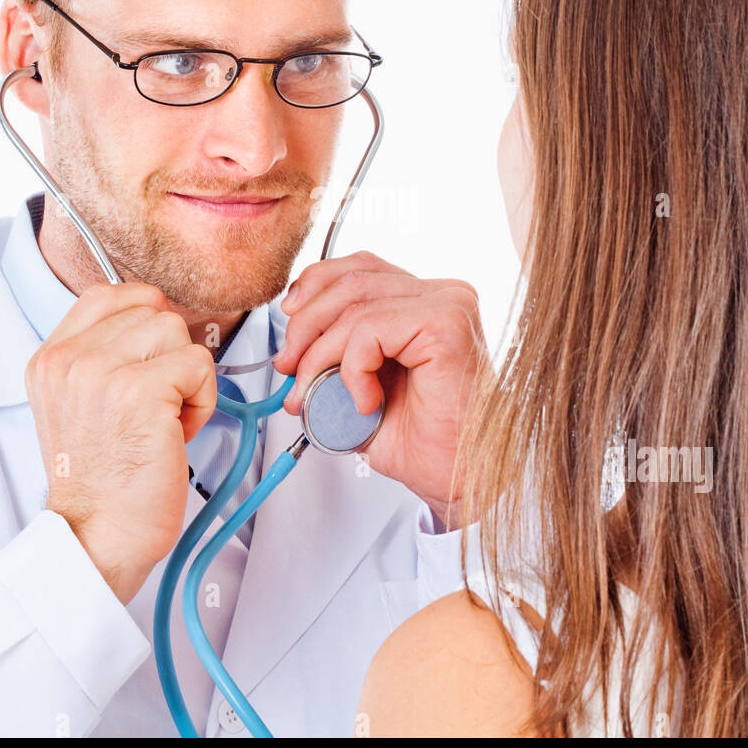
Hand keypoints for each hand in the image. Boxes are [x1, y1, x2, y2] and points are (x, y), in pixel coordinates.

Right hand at [25, 282, 216, 603]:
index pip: (110, 294)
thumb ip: (101, 355)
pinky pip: (199, 363)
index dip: (145, 323)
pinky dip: (202, 401)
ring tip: (162, 420)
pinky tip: (175, 433)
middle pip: (153, 310)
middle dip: (168, 356)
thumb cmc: (103, 479)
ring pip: (177, 331)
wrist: (97, 536)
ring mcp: (100, 371)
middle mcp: (68, 358)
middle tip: (152, 408)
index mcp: (49, 358)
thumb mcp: (77, 404)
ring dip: (186, 378)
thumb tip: (157, 316)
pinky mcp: (140, 390)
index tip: (147, 369)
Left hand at [273, 252, 488, 528]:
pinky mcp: (447, 323)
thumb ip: (335, 352)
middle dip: (305, 326)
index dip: (315, 287)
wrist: (460, 481)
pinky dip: (351, 368)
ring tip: (316, 396)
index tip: (288, 321)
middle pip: (351, 280)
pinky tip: (365, 402)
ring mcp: (450, 304)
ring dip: (319, 355)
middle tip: (289, 371)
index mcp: (426, 301)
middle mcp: (444, 294)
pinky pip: (370, 328)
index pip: (360, 267)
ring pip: (355, 304)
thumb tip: (290, 343)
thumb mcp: (361, 386)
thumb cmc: (425, 442)